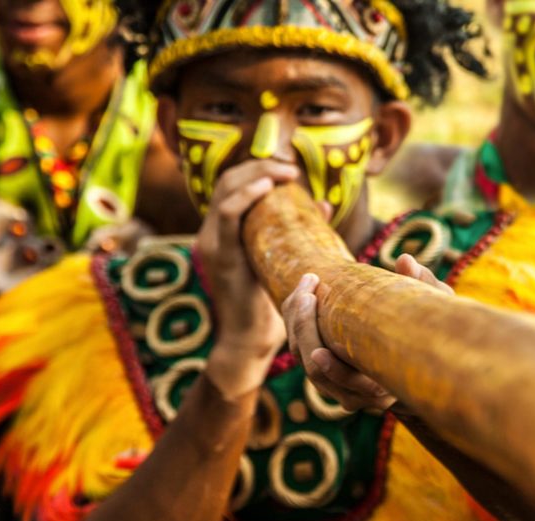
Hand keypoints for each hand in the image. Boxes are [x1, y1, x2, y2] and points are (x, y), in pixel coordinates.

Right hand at [199, 159, 298, 396]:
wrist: (250, 341)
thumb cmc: (270, 306)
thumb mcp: (284, 263)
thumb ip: (298, 234)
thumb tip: (322, 206)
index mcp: (224, 234)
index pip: (233, 186)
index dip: (259, 169)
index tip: (290, 169)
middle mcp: (212, 234)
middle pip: (228, 182)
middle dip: (260, 165)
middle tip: (292, 168)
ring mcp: (212, 243)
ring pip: (226, 190)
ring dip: (257, 173)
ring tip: (286, 172)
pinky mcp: (220, 255)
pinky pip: (227, 215)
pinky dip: (246, 195)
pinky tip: (268, 186)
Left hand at [282, 253, 452, 411]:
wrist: (413, 348)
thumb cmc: (430, 325)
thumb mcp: (436, 305)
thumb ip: (423, 283)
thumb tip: (405, 260)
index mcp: (389, 385)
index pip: (356, 388)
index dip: (334, 371)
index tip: (319, 351)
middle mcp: (360, 395)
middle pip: (317, 374)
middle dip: (306, 331)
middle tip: (307, 293)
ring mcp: (338, 386)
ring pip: (305, 362)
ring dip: (297, 322)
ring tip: (306, 285)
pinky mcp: (324, 372)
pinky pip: (301, 351)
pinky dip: (297, 322)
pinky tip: (303, 293)